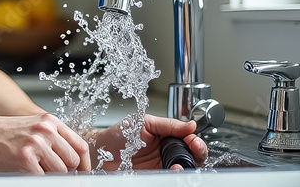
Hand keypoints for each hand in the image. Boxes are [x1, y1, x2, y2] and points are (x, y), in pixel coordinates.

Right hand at [0, 112, 91, 173]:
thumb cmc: (4, 133)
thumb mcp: (33, 127)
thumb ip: (54, 139)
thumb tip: (73, 161)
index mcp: (50, 122)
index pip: (81, 146)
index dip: (85, 164)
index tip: (82, 173)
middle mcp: (45, 131)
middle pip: (73, 161)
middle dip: (66, 171)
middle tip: (50, 171)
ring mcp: (36, 145)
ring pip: (60, 172)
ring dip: (49, 175)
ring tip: (34, 168)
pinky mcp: (26, 159)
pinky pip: (43, 178)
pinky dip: (36, 178)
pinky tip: (25, 170)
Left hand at [91, 115, 207, 170]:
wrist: (101, 151)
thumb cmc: (119, 134)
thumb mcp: (144, 123)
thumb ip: (168, 124)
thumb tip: (190, 124)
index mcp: (167, 135)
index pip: (189, 138)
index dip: (194, 139)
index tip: (193, 139)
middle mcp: (167, 151)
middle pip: (192, 155)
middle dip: (198, 152)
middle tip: (194, 148)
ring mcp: (162, 164)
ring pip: (185, 167)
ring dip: (188, 165)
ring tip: (180, 163)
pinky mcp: (157, 174)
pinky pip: (171, 176)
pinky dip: (176, 174)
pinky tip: (174, 170)